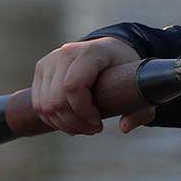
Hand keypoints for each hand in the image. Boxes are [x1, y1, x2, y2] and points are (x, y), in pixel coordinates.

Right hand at [31, 37, 145, 134]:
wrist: (111, 51)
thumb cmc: (126, 69)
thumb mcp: (141, 87)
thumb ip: (140, 110)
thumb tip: (125, 128)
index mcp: (91, 52)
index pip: (73, 86)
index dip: (82, 111)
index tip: (99, 122)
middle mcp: (66, 52)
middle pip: (57, 100)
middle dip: (75, 122)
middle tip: (95, 129)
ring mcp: (51, 60)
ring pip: (45, 104)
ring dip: (64, 124)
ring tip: (84, 128)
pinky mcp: (42, 69)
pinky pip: (39, 103)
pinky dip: (52, 120)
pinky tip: (70, 124)